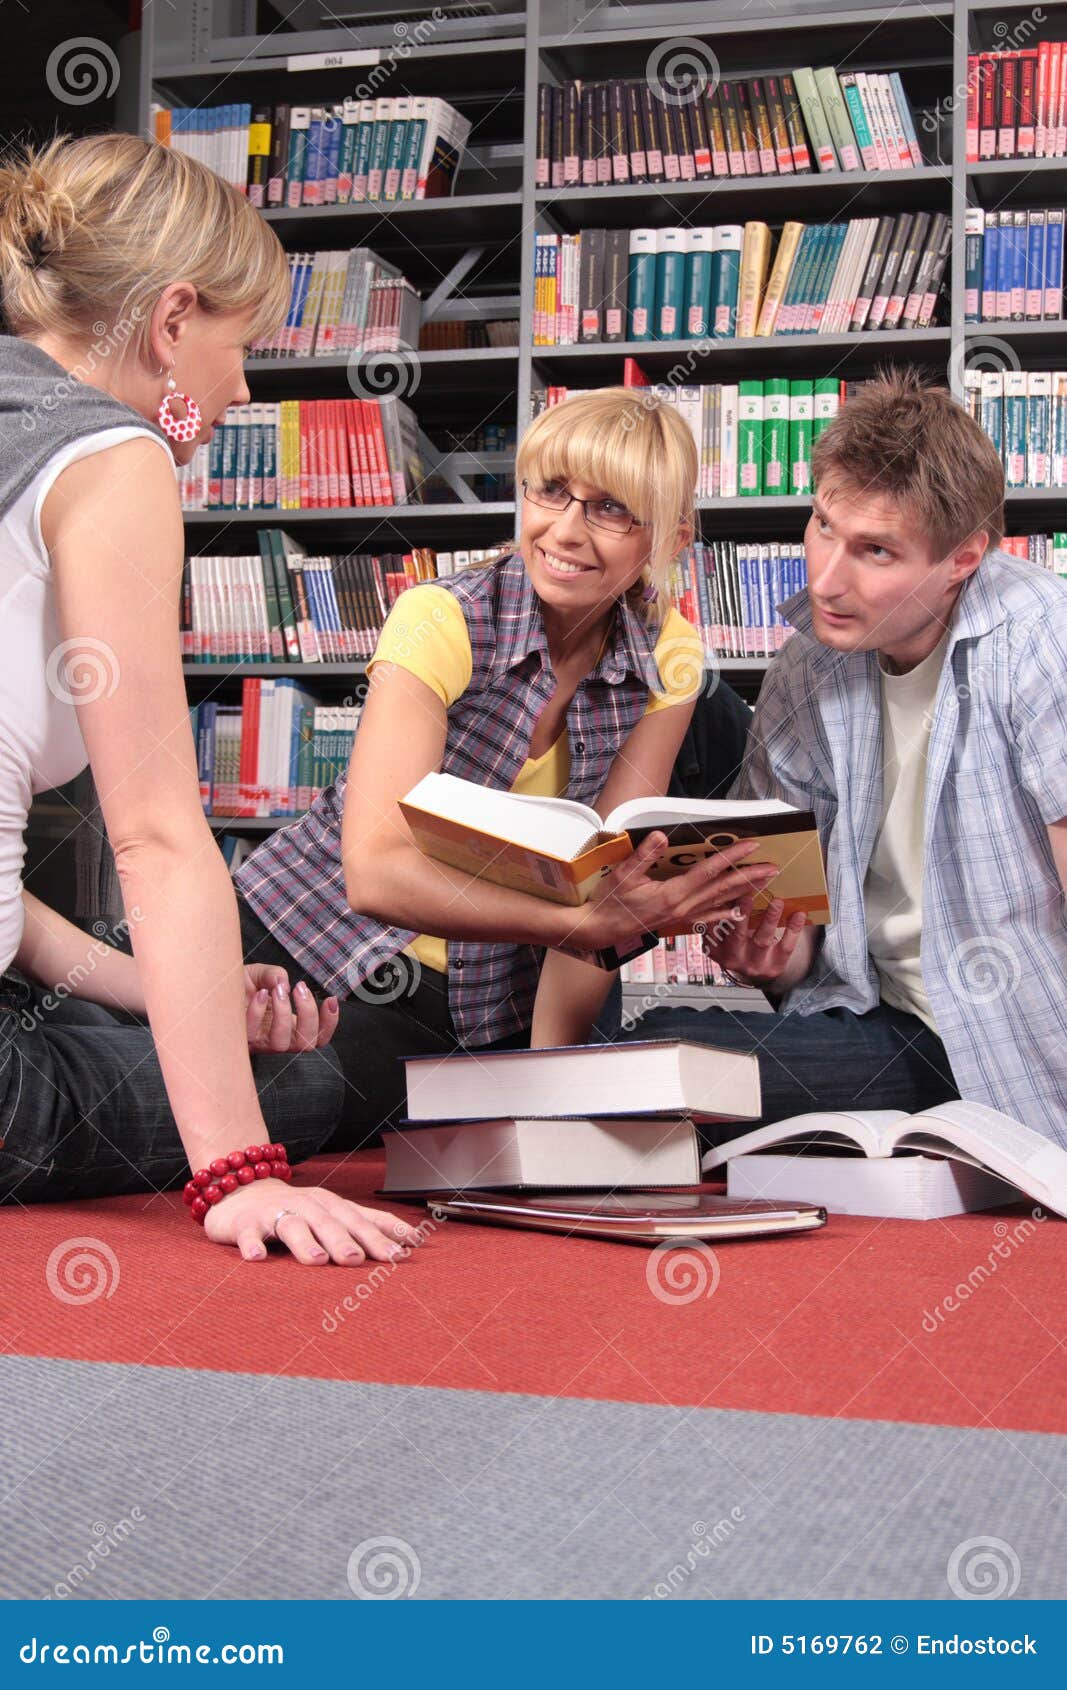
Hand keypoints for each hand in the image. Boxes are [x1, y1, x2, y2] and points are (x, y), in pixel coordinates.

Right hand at [203, 1176, 424, 1263]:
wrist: (241, 1193)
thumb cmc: (297, 1211)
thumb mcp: (333, 1215)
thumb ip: (368, 1226)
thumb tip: (414, 1241)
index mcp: (331, 1205)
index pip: (360, 1219)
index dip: (381, 1234)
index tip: (402, 1253)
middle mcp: (307, 1205)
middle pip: (329, 1222)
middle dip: (345, 1239)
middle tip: (358, 1260)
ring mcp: (275, 1213)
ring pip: (292, 1225)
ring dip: (305, 1242)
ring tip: (317, 1260)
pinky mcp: (244, 1224)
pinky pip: (248, 1234)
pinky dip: (252, 1244)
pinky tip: (256, 1258)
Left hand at [243, 963, 339, 1053]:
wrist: (208, 990)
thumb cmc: (237, 986)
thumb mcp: (261, 974)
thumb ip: (275, 975)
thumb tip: (284, 982)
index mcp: (289, 1026)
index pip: (318, 1036)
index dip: (330, 1023)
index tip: (331, 999)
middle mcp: (277, 1038)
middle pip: (306, 1044)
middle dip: (309, 1015)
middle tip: (300, 988)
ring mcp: (259, 1043)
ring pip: (282, 1043)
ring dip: (284, 1013)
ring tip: (279, 990)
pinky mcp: (240, 1041)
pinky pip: (254, 1032)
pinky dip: (260, 1012)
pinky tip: (260, 993)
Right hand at [570, 833, 779, 953]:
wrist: (601, 930)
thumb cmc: (609, 901)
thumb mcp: (622, 874)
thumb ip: (643, 855)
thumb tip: (662, 836)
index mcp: (673, 894)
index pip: (710, 871)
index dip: (733, 857)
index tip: (753, 844)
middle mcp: (684, 907)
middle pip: (724, 889)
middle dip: (751, 877)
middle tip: (774, 867)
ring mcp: (683, 916)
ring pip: (721, 902)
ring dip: (745, 891)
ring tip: (766, 883)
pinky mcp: (679, 921)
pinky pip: (710, 916)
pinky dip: (728, 911)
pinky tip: (740, 909)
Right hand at [705, 896, 810, 985]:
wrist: (756, 970)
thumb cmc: (738, 944)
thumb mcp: (722, 935)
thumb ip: (720, 916)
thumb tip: (725, 890)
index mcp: (717, 949)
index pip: (715, 929)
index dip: (720, 912)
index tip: (726, 894)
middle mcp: (734, 958)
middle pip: (737, 936)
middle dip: (742, 915)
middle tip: (747, 896)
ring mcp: (756, 964)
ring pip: (763, 940)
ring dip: (770, 919)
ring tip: (777, 902)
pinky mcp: (775, 966)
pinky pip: (786, 947)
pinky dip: (793, 930)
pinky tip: (798, 915)